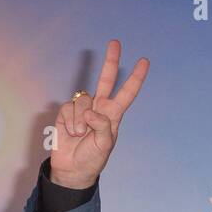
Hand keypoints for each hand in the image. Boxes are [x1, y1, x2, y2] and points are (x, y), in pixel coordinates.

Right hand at [49, 39, 148, 188]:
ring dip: (80, 119)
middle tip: (115, 42)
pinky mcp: (66, 112)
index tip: (144, 61)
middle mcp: (99, 108)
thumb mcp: (104, 145)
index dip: (136, 78)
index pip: (127, 93)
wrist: (72, 169)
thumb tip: (90, 110)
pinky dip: (70, 121)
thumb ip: (102, 126)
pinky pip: (68, 107)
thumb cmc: (92, 159)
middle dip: (111, 61)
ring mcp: (82, 109)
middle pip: (106, 79)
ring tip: (81, 135)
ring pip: (82, 98)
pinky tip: (71, 133)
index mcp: (113, 115)